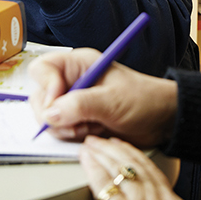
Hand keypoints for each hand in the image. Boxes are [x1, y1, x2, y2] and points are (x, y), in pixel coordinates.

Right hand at [29, 48, 176, 146]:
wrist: (161, 120)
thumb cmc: (144, 100)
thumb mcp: (113, 101)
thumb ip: (80, 105)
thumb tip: (51, 114)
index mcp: (78, 64)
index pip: (42, 69)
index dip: (46, 87)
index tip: (57, 104)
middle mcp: (71, 81)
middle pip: (39, 96)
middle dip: (56, 114)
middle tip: (78, 123)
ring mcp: (72, 101)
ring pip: (48, 117)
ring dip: (67, 127)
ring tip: (92, 126)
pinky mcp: (76, 119)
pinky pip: (60, 129)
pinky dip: (72, 135)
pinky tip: (93, 132)